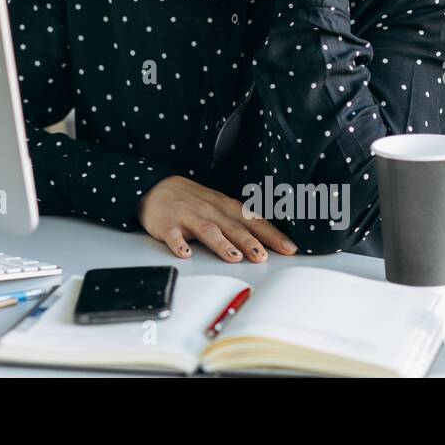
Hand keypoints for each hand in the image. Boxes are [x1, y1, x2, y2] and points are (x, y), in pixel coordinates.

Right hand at [137, 175, 297, 262]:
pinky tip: (185, 253)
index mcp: (224, 207)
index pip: (253, 221)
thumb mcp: (218, 205)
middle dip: (250, 242)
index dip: (272, 235)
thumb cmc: (192, 199)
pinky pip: (173, 235)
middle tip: (263, 257)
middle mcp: (209, 211)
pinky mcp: (167, 224)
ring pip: (208, 230)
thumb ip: (239, 222)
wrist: (155, 186)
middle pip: (233, 226)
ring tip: (234, 257)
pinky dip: (179, 244)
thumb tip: (268, 241)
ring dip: (221, 244)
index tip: (289, 248)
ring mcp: (188, 217)